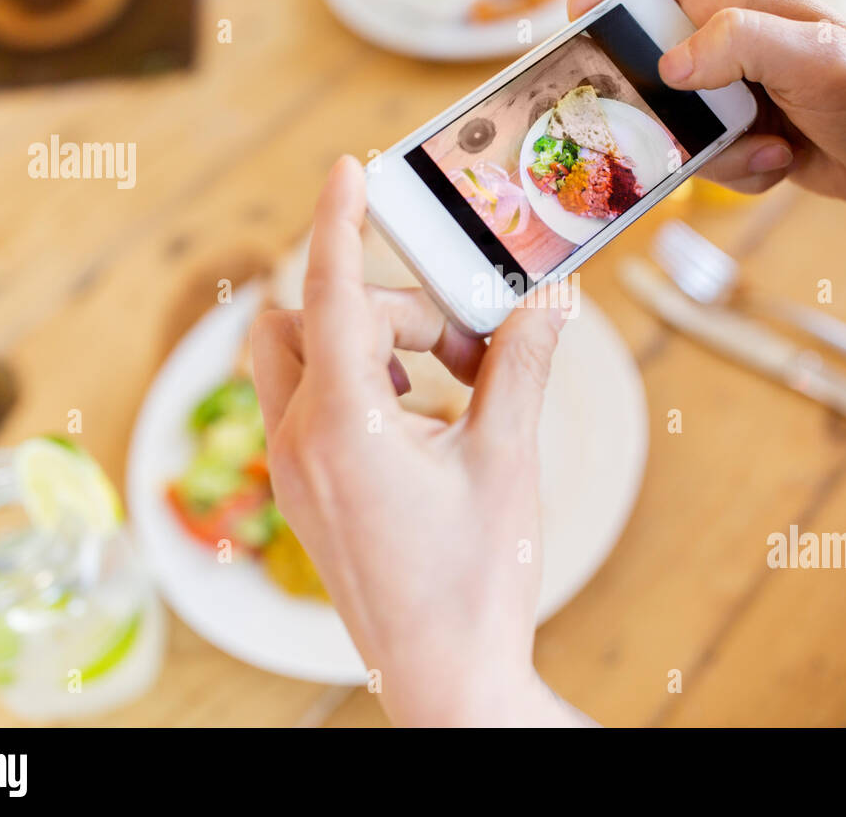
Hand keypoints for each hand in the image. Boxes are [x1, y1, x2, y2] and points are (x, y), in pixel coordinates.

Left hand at [250, 156, 585, 726]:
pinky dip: (360, 384)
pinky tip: (424, 419)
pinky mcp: (304, 493)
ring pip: (301, 361)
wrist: (446, 678)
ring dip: (371, 344)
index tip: (348, 168)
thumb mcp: (508, 459)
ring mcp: (294, 471)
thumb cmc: (474, 581)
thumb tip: (552, 300)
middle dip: (394, 306)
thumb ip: (523, 366)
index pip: (330, 293)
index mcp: (344, 425)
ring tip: (449, 380)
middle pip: (317, 320)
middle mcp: (300, 441)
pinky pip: (311, 404)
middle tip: (470, 342)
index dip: (340, 220)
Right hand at [568, 0, 845, 202]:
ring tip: (767, 146)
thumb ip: (742, 45)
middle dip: (645, 95)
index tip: (582, 17)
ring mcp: (725, 92)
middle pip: (641, 52)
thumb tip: (671, 66)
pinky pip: (700, 159)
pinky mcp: (734, 138)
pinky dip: (737, 171)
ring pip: (667, 120)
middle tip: (657, 122)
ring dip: (707, 148)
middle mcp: (721, 40)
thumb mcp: (818, 58)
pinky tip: (783, 160)